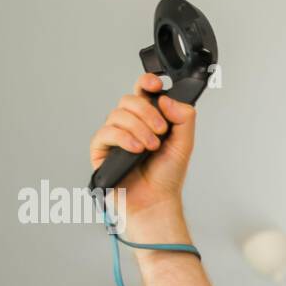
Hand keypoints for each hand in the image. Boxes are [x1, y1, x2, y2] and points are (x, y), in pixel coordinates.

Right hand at [88, 73, 196, 222]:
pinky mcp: (101, 150)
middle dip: (147, 112)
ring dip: (139, 128)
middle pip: (128, 100)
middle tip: (161, 131)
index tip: (155, 84)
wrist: (156, 202)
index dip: (146, 82)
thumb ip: (184, 118)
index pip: (143, 92)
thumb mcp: (184, 144)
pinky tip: (136, 149)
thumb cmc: (167, 177)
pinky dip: (123, 138)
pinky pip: (106, 132)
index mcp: (148, 120)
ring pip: (118, 114)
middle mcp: (130, 125)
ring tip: (151, 147)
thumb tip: (167, 99)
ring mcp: (114, 137)